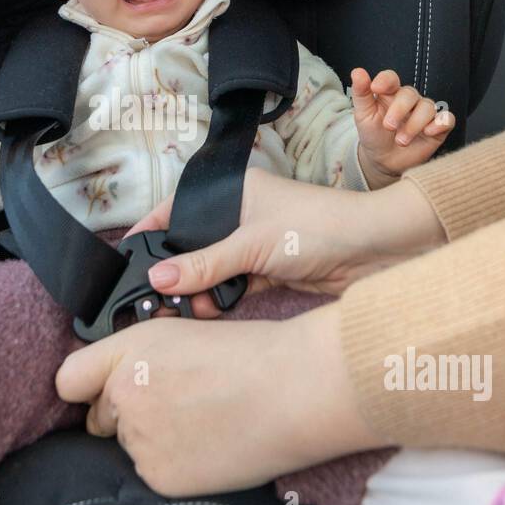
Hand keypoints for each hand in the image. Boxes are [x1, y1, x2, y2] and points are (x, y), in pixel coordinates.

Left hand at [55, 305, 382, 496]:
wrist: (296, 389)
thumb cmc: (255, 355)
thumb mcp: (185, 334)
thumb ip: (141, 356)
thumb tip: (126, 377)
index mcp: (128, 351)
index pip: (69, 378)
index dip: (84, 385)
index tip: (96, 391)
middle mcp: (123, 393)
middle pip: (99, 417)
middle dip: (125, 415)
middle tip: (174, 405)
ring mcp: (139, 438)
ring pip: (130, 445)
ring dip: (155, 438)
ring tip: (204, 421)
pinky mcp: (159, 474)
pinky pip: (154, 471)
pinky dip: (176, 464)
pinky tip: (210, 443)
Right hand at [125, 167, 445, 317]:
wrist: (377, 251)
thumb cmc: (321, 226)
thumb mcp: (254, 244)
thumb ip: (205, 264)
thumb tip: (158, 280)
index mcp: (234, 190)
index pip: (177, 208)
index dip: (151, 232)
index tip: (127, 258)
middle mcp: (242, 214)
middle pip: (193, 244)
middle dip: (176, 271)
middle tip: (153, 298)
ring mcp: (256, 244)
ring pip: (212, 269)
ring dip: (198, 291)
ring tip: (180, 311)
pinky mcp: (270, 271)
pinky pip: (233, 287)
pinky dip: (220, 300)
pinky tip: (205, 313)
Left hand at [350, 68, 454, 188]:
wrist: (383, 161)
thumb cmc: (373, 135)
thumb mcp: (363, 115)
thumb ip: (361, 93)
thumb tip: (357, 72)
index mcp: (390, 93)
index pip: (391, 78)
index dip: (385, 80)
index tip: (376, 88)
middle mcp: (410, 101)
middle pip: (410, 94)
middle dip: (399, 110)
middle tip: (388, 127)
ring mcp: (425, 113)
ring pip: (428, 106)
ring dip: (415, 124)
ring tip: (401, 141)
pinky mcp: (438, 128)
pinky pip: (447, 119)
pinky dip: (440, 123)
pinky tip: (428, 132)